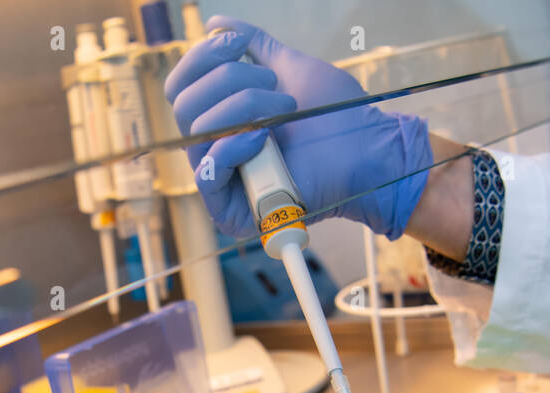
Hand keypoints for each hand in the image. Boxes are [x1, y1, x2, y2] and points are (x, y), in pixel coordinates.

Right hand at [163, 15, 431, 239]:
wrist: (369, 151)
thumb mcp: (289, 69)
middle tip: (273, 85)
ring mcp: (224, 182)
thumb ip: (253, 47)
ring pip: (196, 133)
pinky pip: (206, 174)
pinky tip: (264, 138)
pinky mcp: (232, 211)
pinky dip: (232, 147)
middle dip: (228, 81)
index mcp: (222, 119)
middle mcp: (215, 150)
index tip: (237, 43)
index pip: (181, 88)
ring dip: (242, 108)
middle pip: (183, 107)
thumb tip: (215, 24)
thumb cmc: (337, 116)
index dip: (200, 58)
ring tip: (285, 110)